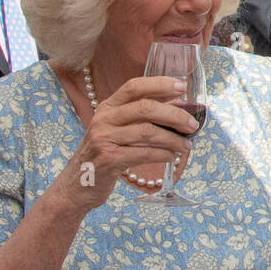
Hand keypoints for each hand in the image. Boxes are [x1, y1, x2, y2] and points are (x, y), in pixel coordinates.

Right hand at [55, 75, 195, 212]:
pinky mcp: (109, 159)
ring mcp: (104, 139)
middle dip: (174, 115)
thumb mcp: (114, 130)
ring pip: (148, 132)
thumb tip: (176, 110)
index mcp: (107, 107)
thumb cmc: (104, 155)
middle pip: (145, 108)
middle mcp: (103, 119)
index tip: (181, 87)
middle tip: (193, 125)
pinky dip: (163, 154)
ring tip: (186, 145)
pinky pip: (144, 153)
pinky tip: (172, 157)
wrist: (77, 185)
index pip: (134, 87)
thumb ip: (137, 118)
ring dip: (173, 139)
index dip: (159, 84)